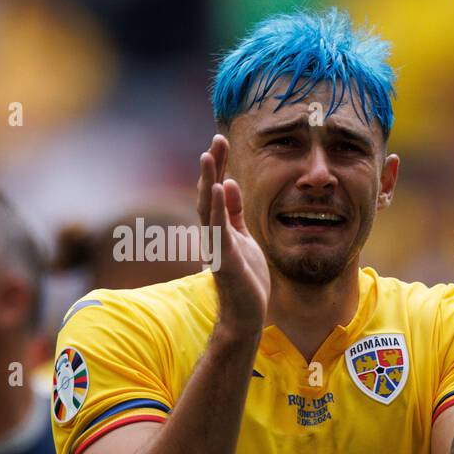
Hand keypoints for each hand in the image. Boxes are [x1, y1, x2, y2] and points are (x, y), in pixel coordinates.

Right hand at [197, 134, 269, 336]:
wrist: (246, 314)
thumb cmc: (245, 279)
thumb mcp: (244, 239)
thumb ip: (235, 213)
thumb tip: (230, 183)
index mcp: (220, 227)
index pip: (216, 190)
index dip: (218, 166)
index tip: (219, 141)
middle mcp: (214, 233)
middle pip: (209, 192)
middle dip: (213, 166)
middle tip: (216, 139)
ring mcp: (217, 245)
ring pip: (209, 207)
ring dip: (208, 181)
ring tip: (208, 156)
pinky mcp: (225, 258)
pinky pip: (219, 229)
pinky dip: (219, 207)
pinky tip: (221, 188)